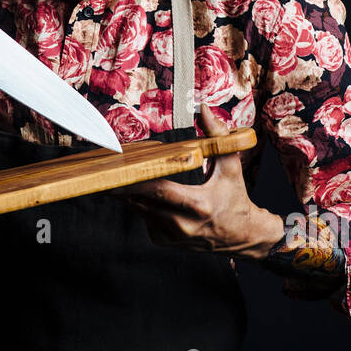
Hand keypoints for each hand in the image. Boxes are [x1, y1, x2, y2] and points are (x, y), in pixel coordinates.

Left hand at [121, 106, 284, 258]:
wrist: (241, 236)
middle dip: (123, 184)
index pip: (159, 190)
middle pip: (141, 201)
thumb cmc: (235, 198)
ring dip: (132, 193)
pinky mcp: (164, 241)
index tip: (120, 165)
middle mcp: (182, 224)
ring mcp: (171, 236)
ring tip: (124, 175)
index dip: (136, 178)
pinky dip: (143, 205)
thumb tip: (204, 109)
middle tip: (109, 168)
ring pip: (139, 210)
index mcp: (198, 205)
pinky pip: (144, 218)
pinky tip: (149, 195)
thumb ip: (218, 136)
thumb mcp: (231, 167)